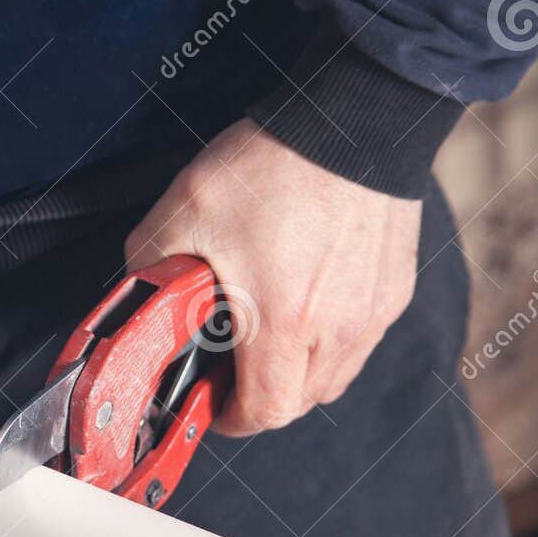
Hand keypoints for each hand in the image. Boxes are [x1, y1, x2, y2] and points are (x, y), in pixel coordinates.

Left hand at [125, 118, 421, 435]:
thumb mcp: (185, 208)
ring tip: (270, 332)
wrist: (354, 118)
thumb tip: (142, 287)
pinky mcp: (395, 289)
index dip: (230, 418)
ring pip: (334, 376)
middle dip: (260, 397)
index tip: (212, 400)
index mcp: (284, 322)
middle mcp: (339, 329)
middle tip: (233, 366)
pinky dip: (332, 338)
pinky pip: (361, 340)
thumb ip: (149, 260)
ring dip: (298, 371)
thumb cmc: (278, 163)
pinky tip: (309, 299)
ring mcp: (373, 312)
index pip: (264, 412)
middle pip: (299, 402)